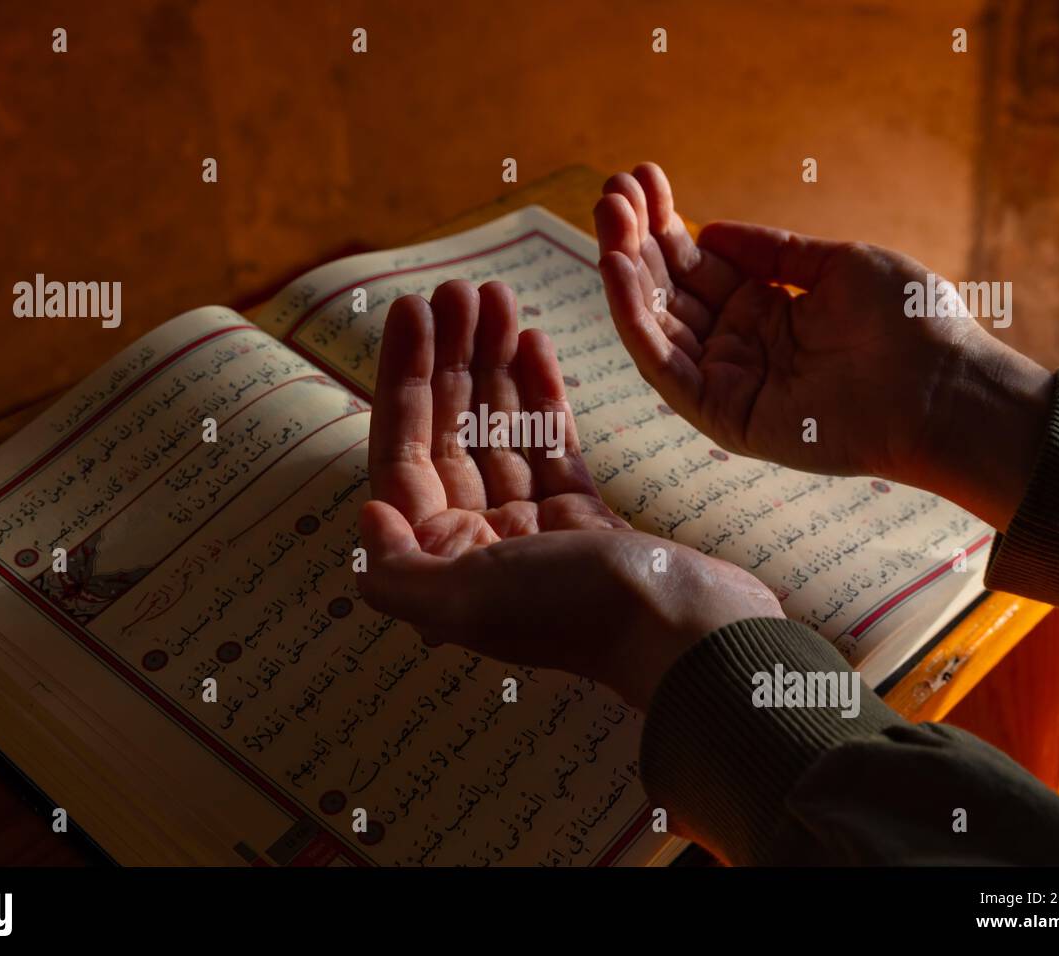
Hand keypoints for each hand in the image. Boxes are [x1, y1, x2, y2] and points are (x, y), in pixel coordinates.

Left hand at [357, 279, 782, 709]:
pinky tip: (532, 341)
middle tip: (460, 288)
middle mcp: (480, 546)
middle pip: (450, 434)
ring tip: (496, 296)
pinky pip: (550, 446)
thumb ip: (396, 571)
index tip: (413, 309)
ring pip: (500, 431)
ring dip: (492, 364)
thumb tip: (367, 514)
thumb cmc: (577, 617)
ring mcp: (533, 531)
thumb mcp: (463, 603)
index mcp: (443, 564)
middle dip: (449, 358)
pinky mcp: (583, 520)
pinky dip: (539, 394)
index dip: (402, 379)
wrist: (690, 637)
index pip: (405, 454)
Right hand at [593, 163, 1053, 529]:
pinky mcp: (724, 415)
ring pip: (658, 324)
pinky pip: (667, 367)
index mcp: (765, 309)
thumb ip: (771, 250)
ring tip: (606, 220)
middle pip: (669, 290)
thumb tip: (708, 229)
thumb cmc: (908, 322)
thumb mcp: (835, 264)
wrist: (945, 386)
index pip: (697, 264)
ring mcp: (728, 381)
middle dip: (636, 240)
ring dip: (626, 272)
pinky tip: (620, 271)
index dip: (665, 224)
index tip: (640, 180)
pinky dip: (638, 321)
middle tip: (609, 191)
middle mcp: (738, 345)